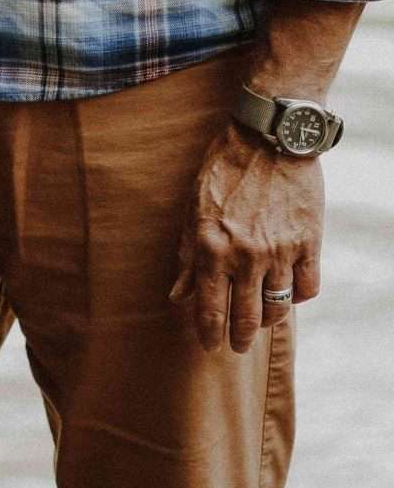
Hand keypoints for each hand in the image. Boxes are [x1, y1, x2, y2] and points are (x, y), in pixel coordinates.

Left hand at [169, 123, 323, 352]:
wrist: (268, 140)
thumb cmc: (223, 170)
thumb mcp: (193, 208)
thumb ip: (188, 255)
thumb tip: (178, 294)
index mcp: (212, 247)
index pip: (210, 307)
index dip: (209, 332)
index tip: (209, 346)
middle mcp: (246, 256)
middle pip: (247, 316)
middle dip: (240, 338)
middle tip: (236, 346)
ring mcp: (281, 253)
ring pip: (278, 307)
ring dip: (267, 321)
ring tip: (260, 323)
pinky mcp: (309, 245)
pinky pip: (307, 289)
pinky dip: (297, 298)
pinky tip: (287, 294)